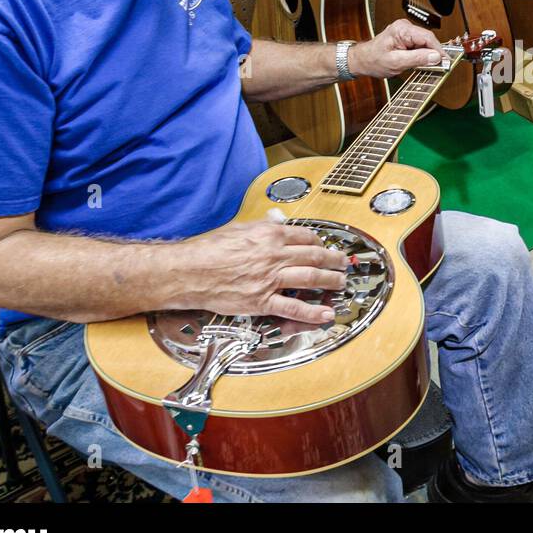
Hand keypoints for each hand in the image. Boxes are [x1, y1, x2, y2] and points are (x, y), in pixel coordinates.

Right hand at [174, 221, 348, 322]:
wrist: (189, 271)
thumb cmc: (209, 249)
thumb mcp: (239, 228)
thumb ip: (262, 225)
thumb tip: (278, 219)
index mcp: (270, 235)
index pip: (306, 237)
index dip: (321, 243)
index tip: (325, 248)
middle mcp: (274, 255)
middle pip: (315, 257)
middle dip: (335, 261)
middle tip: (343, 264)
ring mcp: (270, 279)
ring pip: (311, 279)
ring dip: (331, 281)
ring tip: (340, 283)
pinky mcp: (262, 301)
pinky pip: (293, 307)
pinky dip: (313, 312)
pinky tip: (326, 314)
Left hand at [348, 19, 442, 78]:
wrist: (363, 60)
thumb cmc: (374, 60)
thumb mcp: (396, 63)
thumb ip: (417, 59)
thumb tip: (435, 57)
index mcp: (401, 29)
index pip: (427, 37)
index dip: (439, 50)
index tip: (446, 61)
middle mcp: (404, 27)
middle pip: (428, 39)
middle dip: (434, 53)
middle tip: (441, 66)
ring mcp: (406, 31)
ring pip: (425, 43)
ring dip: (428, 55)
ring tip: (428, 66)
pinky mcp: (407, 37)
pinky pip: (420, 45)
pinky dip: (423, 54)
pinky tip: (421, 62)